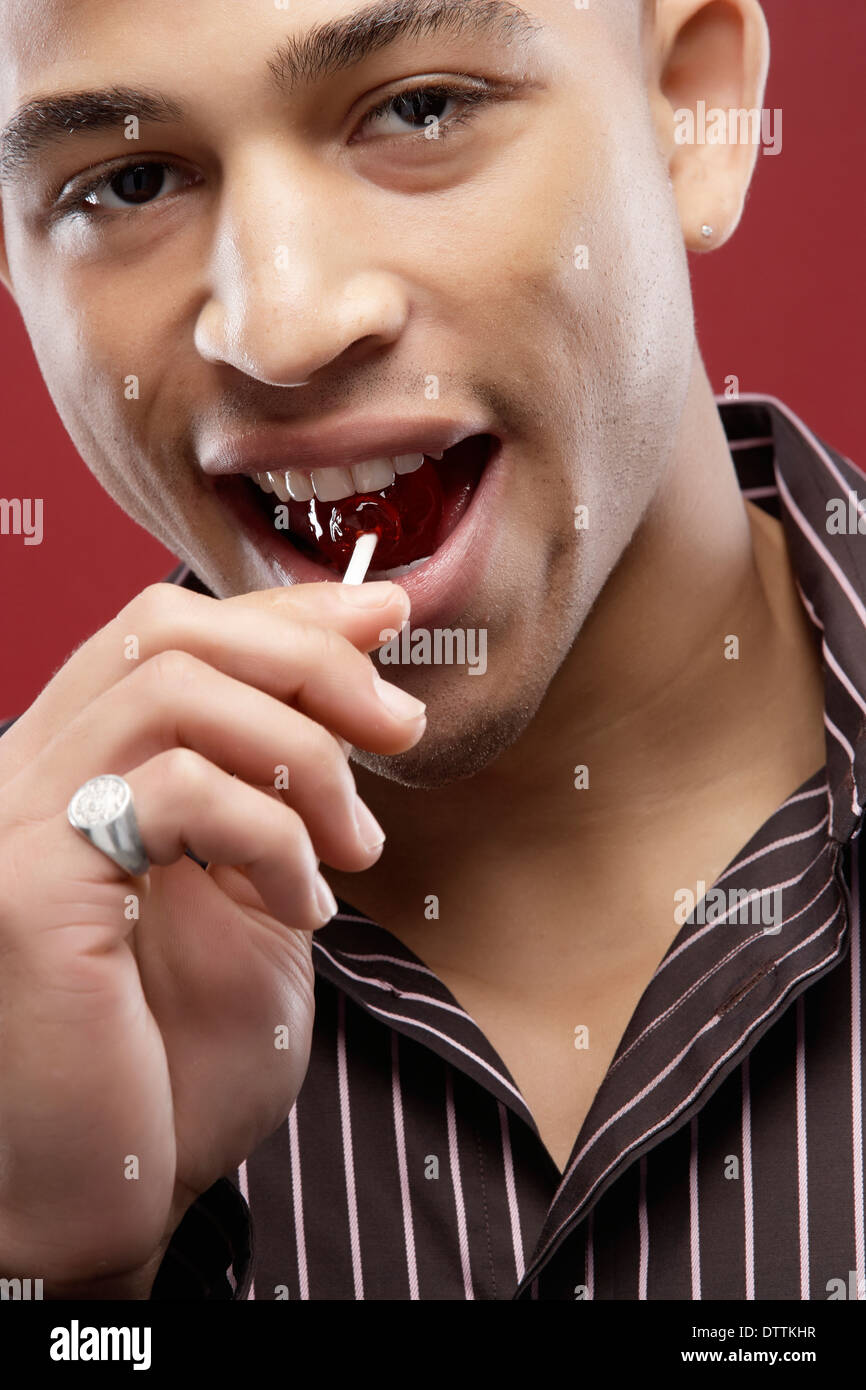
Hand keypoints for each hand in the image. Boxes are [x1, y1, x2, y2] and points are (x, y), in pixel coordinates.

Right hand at [0, 579, 422, 1289]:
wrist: (111, 1186)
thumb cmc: (180, 1051)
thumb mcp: (257, 883)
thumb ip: (288, 769)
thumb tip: (363, 639)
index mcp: (78, 769)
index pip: (166, 631)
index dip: (282, 610)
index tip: (385, 614)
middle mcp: (28, 775)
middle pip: (165, 632)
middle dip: (308, 658)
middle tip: (400, 727)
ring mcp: (16, 824)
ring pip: (172, 689)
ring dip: (305, 755)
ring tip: (357, 847)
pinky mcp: (29, 886)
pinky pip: (179, 790)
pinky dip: (273, 837)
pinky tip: (300, 910)